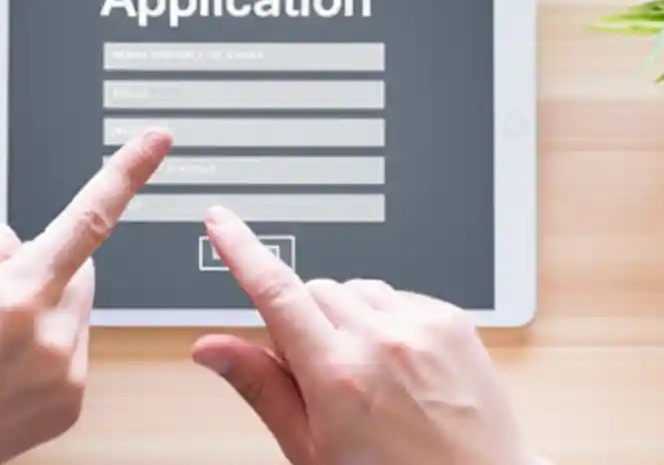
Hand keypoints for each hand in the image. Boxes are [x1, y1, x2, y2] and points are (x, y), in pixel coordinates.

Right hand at [0, 129, 172, 464]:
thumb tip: (30, 243)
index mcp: (16, 295)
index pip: (88, 218)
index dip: (128, 173)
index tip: (158, 141)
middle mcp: (52, 338)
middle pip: (78, 268)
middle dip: (44, 269)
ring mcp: (65, 376)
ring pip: (75, 309)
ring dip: (43, 311)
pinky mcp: (69, 405)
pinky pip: (71, 349)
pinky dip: (44, 348)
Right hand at [192, 207, 541, 464]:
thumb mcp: (311, 448)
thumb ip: (261, 387)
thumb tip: (211, 348)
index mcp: (338, 375)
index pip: (276, 292)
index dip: (242, 251)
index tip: (221, 222)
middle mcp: (382, 340)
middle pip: (312, 289)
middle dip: (302, 321)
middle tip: (316, 374)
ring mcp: (422, 325)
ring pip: (354, 288)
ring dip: (345, 317)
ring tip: (363, 373)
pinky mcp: (452, 319)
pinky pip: (397, 294)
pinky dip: (385, 319)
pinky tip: (395, 364)